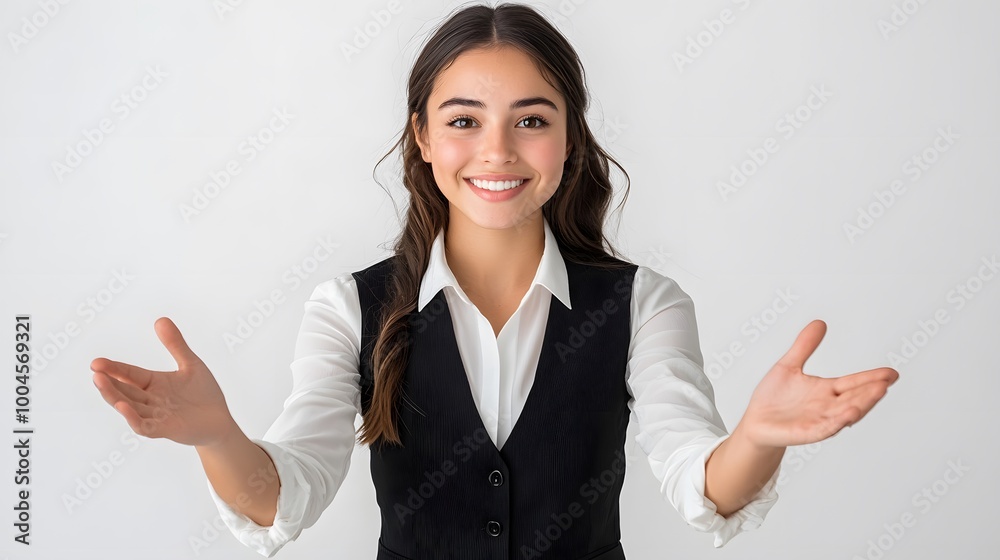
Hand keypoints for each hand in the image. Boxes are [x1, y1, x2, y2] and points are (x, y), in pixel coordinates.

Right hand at [91, 317, 239, 447]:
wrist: (220, 420)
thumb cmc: (204, 394)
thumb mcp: (190, 363)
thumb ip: (175, 344)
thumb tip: (160, 319)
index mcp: (153, 383)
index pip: (129, 374)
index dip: (113, 368)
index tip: (96, 362)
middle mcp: (150, 400)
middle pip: (124, 391)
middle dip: (108, 382)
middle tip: (96, 372)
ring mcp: (155, 416)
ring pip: (129, 407)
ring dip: (115, 396)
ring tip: (101, 383)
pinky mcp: (164, 429)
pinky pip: (144, 425)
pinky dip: (133, 418)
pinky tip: (124, 407)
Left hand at [735, 319, 898, 447]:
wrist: (754, 422)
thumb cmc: (773, 398)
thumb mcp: (788, 366)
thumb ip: (804, 346)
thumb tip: (819, 323)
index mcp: (826, 390)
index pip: (853, 382)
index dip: (872, 378)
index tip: (892, 373)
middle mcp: (826, 406)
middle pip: (854, 397)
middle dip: (871, 390)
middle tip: (887, 382)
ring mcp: (818, 420)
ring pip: (844, 413)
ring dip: (861, 404)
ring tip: (877, 393)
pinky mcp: (806, 432)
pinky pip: (825, 428)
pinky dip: (837, 421)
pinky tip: (849, 414)